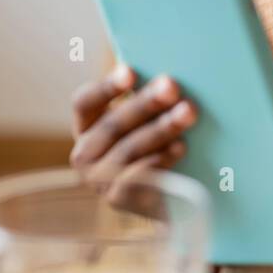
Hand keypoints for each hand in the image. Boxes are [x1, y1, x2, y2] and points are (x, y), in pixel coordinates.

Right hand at [69, 64, 197, 207]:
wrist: (169, 196)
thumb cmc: (157, 143)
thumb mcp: (147, 118)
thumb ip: (148, 99)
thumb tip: (168, 77)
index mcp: (86, 125)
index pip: (85, 102)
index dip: (107, 87)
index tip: (131, 71)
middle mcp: (85, 153)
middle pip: (112, 124)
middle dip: (145, 103)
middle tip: (173, 86)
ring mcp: (99, 179)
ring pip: (128, 149)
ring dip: (160, 128)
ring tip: (188, 113)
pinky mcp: (118, 200)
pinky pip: (136, 179)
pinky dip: (159, 160)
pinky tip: (180, 147)